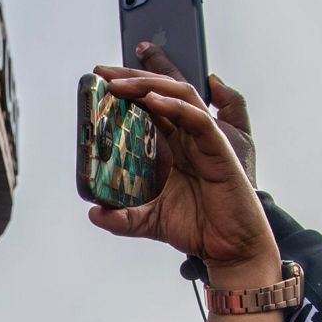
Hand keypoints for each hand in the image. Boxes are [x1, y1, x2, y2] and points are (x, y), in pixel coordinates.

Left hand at [88, 66, 276, 274]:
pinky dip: (175, 106)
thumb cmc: (196, 229)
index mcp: (173, 147)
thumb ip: (122, 218)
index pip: (149, 107)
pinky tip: (152, 100)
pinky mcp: (219, 149)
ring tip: (119, 83)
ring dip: (148, 85)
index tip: (98, 80)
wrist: (229, 250)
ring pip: (178, 96)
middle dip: (132, 77)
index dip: (128, 89)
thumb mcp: (148, 222)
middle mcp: (188, 138)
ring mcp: (204, 140)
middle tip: (102, 71)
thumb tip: (93, 212)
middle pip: (162, 92)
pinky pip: (197, 119)